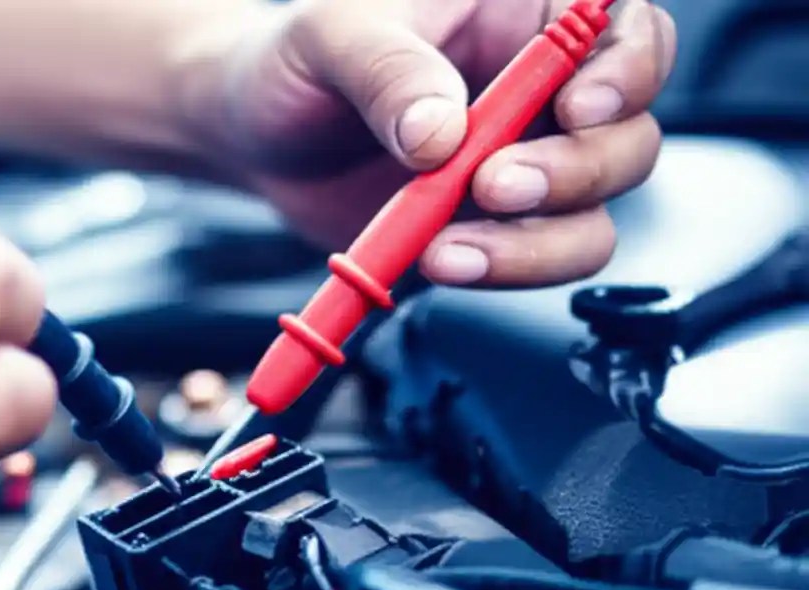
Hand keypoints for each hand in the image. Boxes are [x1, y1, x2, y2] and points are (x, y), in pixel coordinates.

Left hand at [183, 0, 675, 286]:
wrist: (251, 132)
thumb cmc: (295, 61)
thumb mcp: (329, 39)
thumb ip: (388, 72)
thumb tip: (439, 133)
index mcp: (521, 10)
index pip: (623, 25)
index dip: (628, 68)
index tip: (579, 107)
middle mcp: (539, 89)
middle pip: (626, 132)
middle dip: (574, 170)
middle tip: (490, 185)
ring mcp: (523, 162)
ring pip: (594, 212)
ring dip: (536, 242)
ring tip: (446, 248)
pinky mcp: (494, 227)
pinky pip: (539, 259)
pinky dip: (503, 272)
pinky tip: (441, 259)